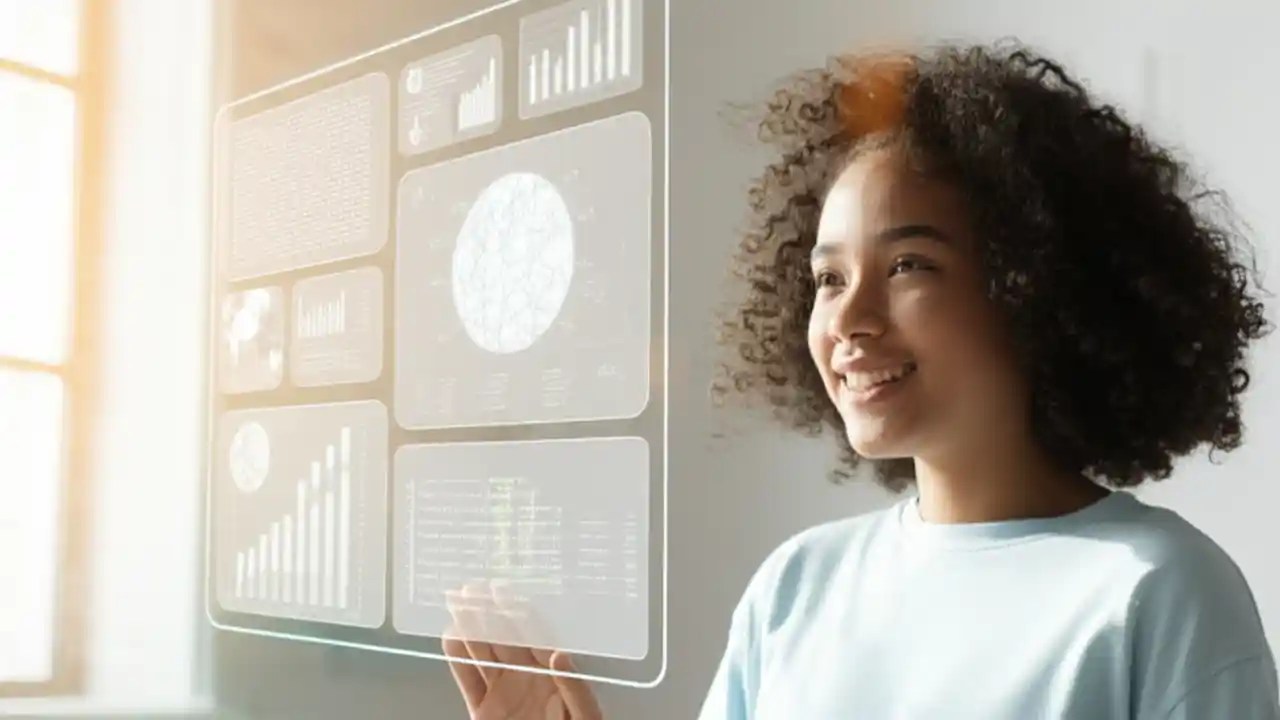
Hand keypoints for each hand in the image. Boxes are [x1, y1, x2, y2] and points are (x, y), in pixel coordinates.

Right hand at [442, 582, 602, 719]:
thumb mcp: (585, 717)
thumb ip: (575, 688)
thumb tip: (558, 653)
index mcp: (552, 673)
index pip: (533, 635)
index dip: (516, 612)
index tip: (500, 590)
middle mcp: (526, 677)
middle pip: (503, 638)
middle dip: (486, 613)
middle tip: (468, 588)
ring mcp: (504, 693)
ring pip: (482, 654)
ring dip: (469, 630)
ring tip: (455, 604)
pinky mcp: (484, 712)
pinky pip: (468, 682)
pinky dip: (458, 662)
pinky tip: (450, 639)